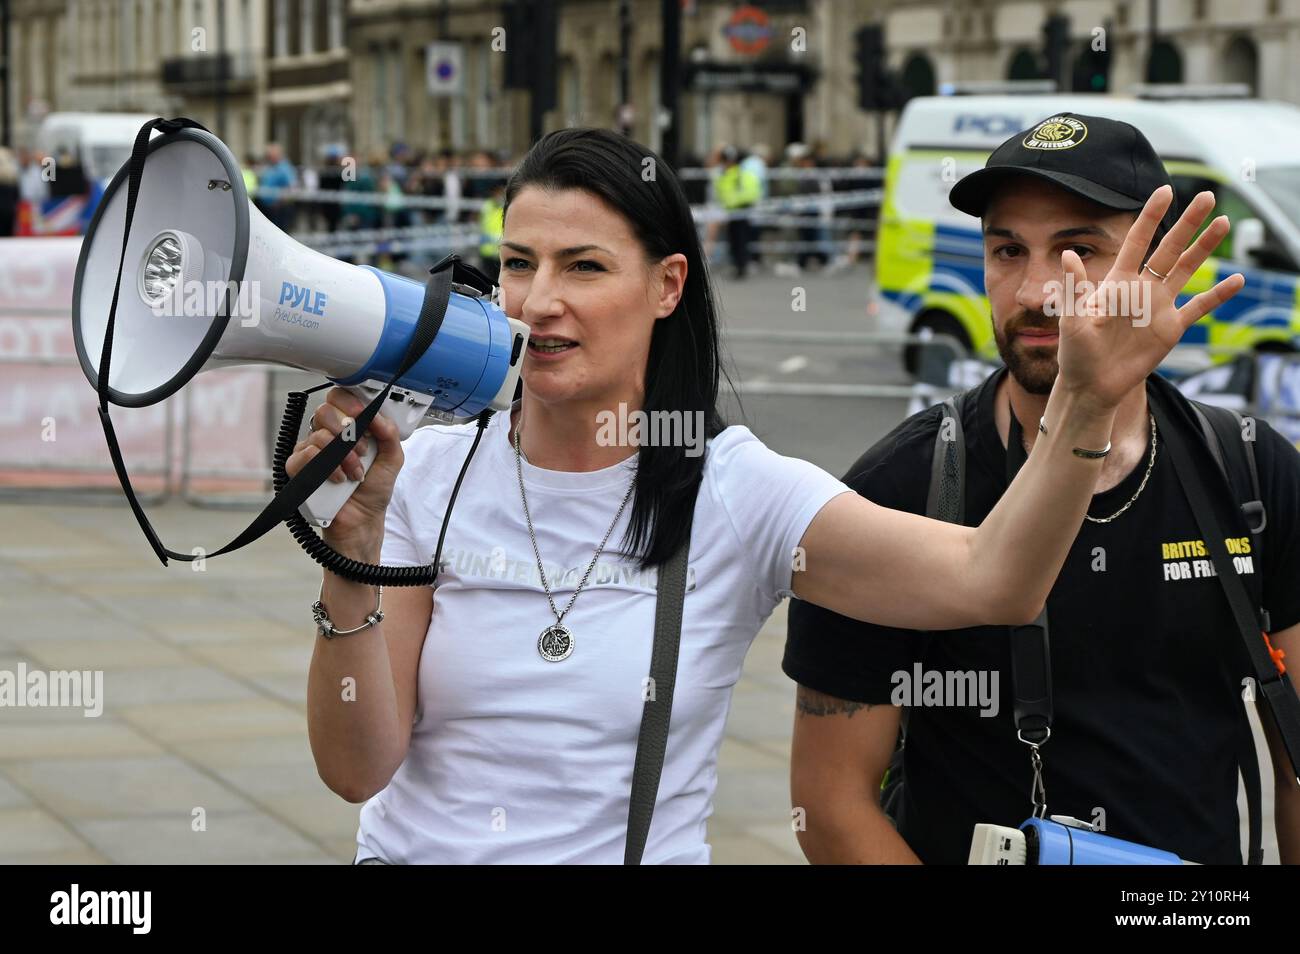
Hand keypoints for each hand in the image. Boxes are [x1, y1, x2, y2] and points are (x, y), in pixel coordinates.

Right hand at [285, 387, 403, 552]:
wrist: (363, 520)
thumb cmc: (373, 490)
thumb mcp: (392, 459)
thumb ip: (390, 434)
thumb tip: (378, 415)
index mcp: (348, 428)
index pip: (339, 400)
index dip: (349, 402)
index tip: (362, 414)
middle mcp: (327, 436)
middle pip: (324, 411)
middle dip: (347, 430)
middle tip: (362, 449)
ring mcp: (311, 452)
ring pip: (318, 434)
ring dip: (343, 455)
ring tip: (355, 472)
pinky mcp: (299, 469)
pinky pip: (304, 455)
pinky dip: (327, 466)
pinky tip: (339, 478)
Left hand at [1054, 184, 1244, 410]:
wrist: (1091, 385)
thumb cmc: (1075, 353)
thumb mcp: (1071, 320)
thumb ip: (1073, 288)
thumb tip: (1068, 254)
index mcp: (1117, 282)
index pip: (1137, 242)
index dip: (1151, 217)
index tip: (1164, 190)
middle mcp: (1141, 288)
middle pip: (1169, 248)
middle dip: (1188, 223)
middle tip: (1207, 196)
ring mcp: (1158, 306)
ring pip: (1186, 270)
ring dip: (1205, 248)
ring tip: (1224, 223)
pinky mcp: (1171, 328)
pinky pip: (1198, 308)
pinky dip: (1217, 295)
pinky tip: (1238, 280)